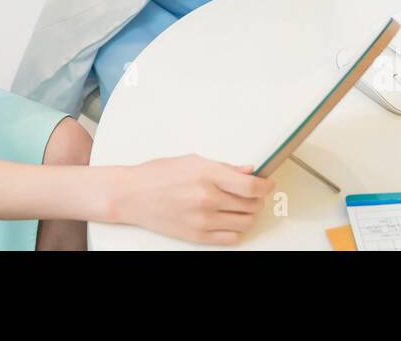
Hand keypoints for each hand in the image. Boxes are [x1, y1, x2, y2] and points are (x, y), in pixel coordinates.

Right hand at [111, 156, 273, 245]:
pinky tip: (229, 220)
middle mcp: (207, 198)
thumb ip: (224, 167)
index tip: (268, 184)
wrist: (132, 195)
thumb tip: (248, 170)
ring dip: (249, 214)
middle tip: (253, 193)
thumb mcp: (193, 161)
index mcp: (207, 175)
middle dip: (257, 198)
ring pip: (245, 223)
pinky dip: (236, 230)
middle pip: (251, 205)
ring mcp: (202, 220)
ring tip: (241, 206)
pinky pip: (231, 238)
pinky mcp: (197, 236)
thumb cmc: (157, 175)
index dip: (266, 186)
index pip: (251, 186)